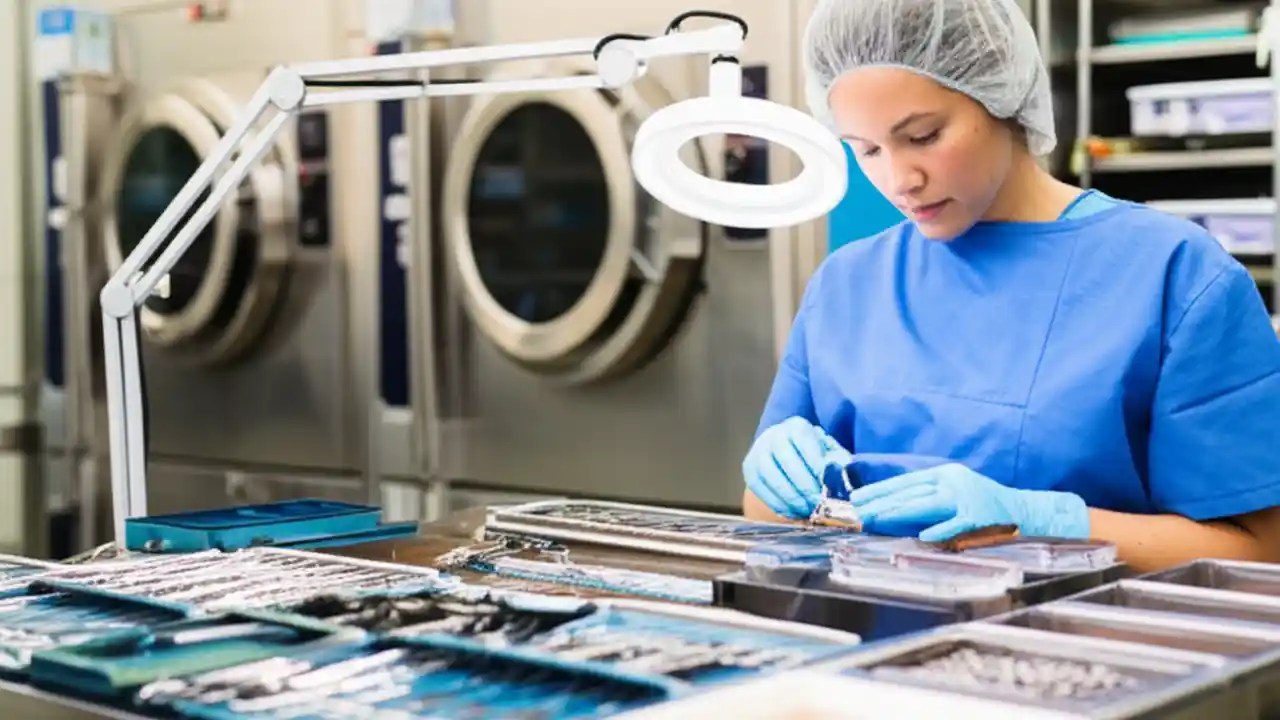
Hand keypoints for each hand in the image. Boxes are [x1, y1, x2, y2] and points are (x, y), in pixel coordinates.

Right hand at [743, 417, 852, 518]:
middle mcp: (774, 435)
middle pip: (786, 459)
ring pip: (770, 474)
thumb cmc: (814, 458)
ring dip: (790, 497)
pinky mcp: (749, 469)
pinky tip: (792, 512)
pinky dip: (776, 503)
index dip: (815, 463)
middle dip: (804, 486)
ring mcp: (758, 451)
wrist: (789, 460)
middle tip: (819, 504)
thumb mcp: (830, 454)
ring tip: (807, 511)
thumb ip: (839, 462)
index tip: (827, 484)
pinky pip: (758, 488)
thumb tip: (846, 475)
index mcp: (797, 427)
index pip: (803, 440)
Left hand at [847, 463, 1089, 541]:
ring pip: (927, 505)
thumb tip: (887, 510)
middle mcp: (954, 481)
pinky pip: (957, 524)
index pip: (906, 482)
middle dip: (881, 502)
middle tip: (857, 511)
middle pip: (911, 492)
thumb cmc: (984, 508)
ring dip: (899, 512)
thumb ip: (927, 500)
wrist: (1027, 512)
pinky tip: (923, 536)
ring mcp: (968, 498)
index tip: (857, 499)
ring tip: (876, 518)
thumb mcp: (954, 495)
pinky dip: (941, 530)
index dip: (880, 490)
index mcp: (946, 474)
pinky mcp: (981, 517)